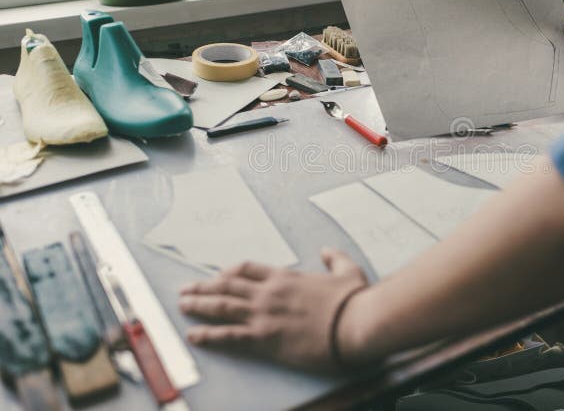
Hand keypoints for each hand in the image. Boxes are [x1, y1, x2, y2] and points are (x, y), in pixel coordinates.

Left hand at [179, 248, 367, 371]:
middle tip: (186, 289)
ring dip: (198, 305)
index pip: (248, 269)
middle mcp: (269, 293)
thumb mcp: (347, 270)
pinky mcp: (264, 339)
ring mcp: (264, 315)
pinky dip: (208, 335)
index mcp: (286, 277)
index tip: (218, 276)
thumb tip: (327, 251)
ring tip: (182, 305)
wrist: (355, 323)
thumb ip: (334, 259)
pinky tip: (193, 335)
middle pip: (227, 286)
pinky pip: (228, 335)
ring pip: (221, 306)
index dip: (229, 272)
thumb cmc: (354, 300)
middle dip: (203, 287)